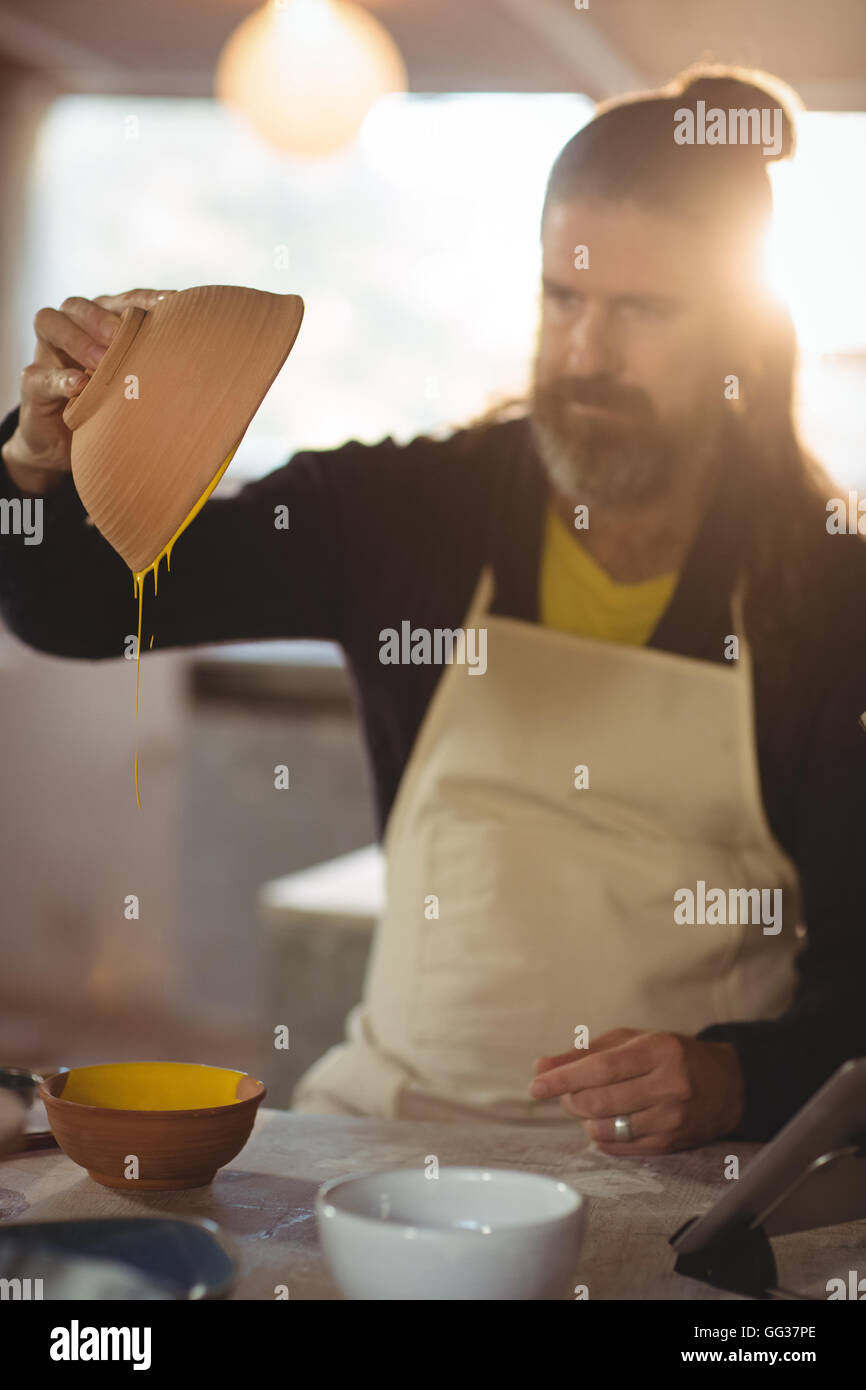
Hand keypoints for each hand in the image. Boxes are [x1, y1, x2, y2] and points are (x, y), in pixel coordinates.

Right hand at [1, 288, 173, 494]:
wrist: (68, 448)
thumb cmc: (113, 410)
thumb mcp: (140, 389)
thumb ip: (164, 374)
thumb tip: (219, 380)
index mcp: (105, 324)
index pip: (125, 300)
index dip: (145, 299)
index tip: (172, 304)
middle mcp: (75, 330)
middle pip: (81, 304)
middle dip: (104, 316)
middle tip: (124, 332)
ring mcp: (50, 354)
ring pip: (51, 321)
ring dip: (78, 338)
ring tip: (101, 362)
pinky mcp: (33, 384)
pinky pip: (39, 373)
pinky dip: (58, 377)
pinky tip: (77, 386)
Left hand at [529, 1027, 744, 1153]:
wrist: (728, 1085)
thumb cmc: (671, 1056)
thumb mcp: (632, 1041)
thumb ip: (585, 1053)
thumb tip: (541, 1067)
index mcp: (658, 1050)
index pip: (599, 1068)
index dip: (562, 1078)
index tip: (535, 1084)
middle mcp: (669, 1085)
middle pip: (599, 1101)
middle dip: (571, 1099)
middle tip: (565, 1093)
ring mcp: (672, 1119)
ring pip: (607, 1128)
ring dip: (584, 1119)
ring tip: (586, 1105)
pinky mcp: (671, 1144)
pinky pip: (619, 1147)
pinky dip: (600, 1135)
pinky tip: (602, 1122)